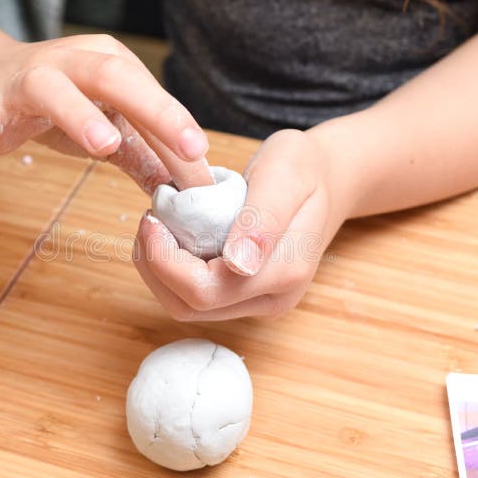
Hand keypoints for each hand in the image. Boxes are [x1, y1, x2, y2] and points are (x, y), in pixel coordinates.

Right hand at [0, 34, 212, 191]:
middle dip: (157, 111)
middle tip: (190, 149)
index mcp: (108, 64)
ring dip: (80, 115)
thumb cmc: (54, 104)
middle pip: (116, 78)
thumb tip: (190, 191)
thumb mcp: (106, 124)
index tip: (208, 177)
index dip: (182, 134)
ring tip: (104, 144)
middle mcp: (71, 62)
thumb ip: (144, 155)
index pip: (151, 100)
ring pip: (53, 90)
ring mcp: (25, 80)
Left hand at [133, 128, 353, 320]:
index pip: (205, 291)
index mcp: (284, 272)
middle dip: (156, 268)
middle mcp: (272, 299)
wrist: (327, 180)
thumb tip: (238, 264)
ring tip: (157, 228)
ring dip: (160, 272)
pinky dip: (172, 271)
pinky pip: (197, 297)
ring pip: (188, 307)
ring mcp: (259, 302)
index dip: (165, 262)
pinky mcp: (246, 297)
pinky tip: (173, 238)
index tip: (152, 219)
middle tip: (149, 221)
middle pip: (190, 307)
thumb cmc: (304, 169)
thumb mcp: (285, 175)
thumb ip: (263, 219)